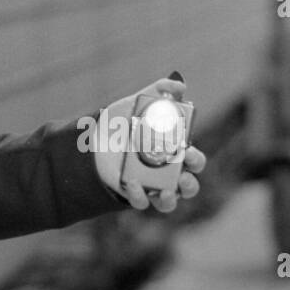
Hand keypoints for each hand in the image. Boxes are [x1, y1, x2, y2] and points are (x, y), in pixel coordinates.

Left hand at [91, 75, 205, 212]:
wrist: (92, 138)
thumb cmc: (123, 122)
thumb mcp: (139, 102)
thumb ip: (159, 91)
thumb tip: (180, 86)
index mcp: (174, 154)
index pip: (195, 162)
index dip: (196, 160)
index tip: (188, 152)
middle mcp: (166, 173)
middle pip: (189, 186)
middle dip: (189, 182)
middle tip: (180, 174)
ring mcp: (151, 186)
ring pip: (169, 202)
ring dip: (170, 199)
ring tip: (165, 191)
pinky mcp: (134, 194)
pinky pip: (141, 202)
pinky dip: (140, 196)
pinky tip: (133, 184)